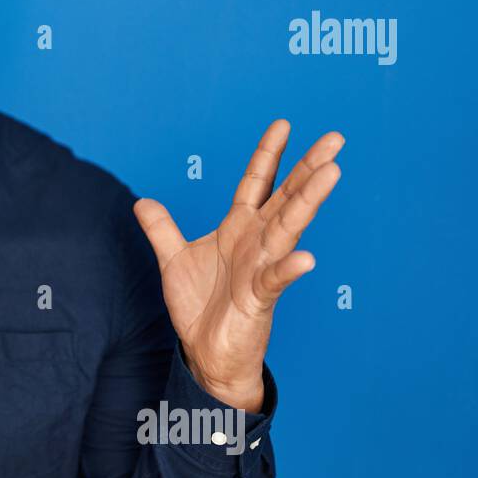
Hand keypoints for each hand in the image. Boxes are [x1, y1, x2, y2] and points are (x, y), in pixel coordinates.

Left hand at [131, 120, 342, 412]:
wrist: (205, 353)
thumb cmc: (200, 306)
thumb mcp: (173, 260)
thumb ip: (162, 230)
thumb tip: (142, 202)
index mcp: (237, 229)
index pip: (256, 183)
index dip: (268, 155)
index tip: (284, 124)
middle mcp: (255, 242)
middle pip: (285, 197)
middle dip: (308, 168)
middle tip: (335, 138)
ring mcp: (261, 268)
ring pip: (288, 228)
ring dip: (309, 201)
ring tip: (332, 173)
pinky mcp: (260, 298)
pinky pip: (276, 280)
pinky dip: (290, 269)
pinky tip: (306, 258)